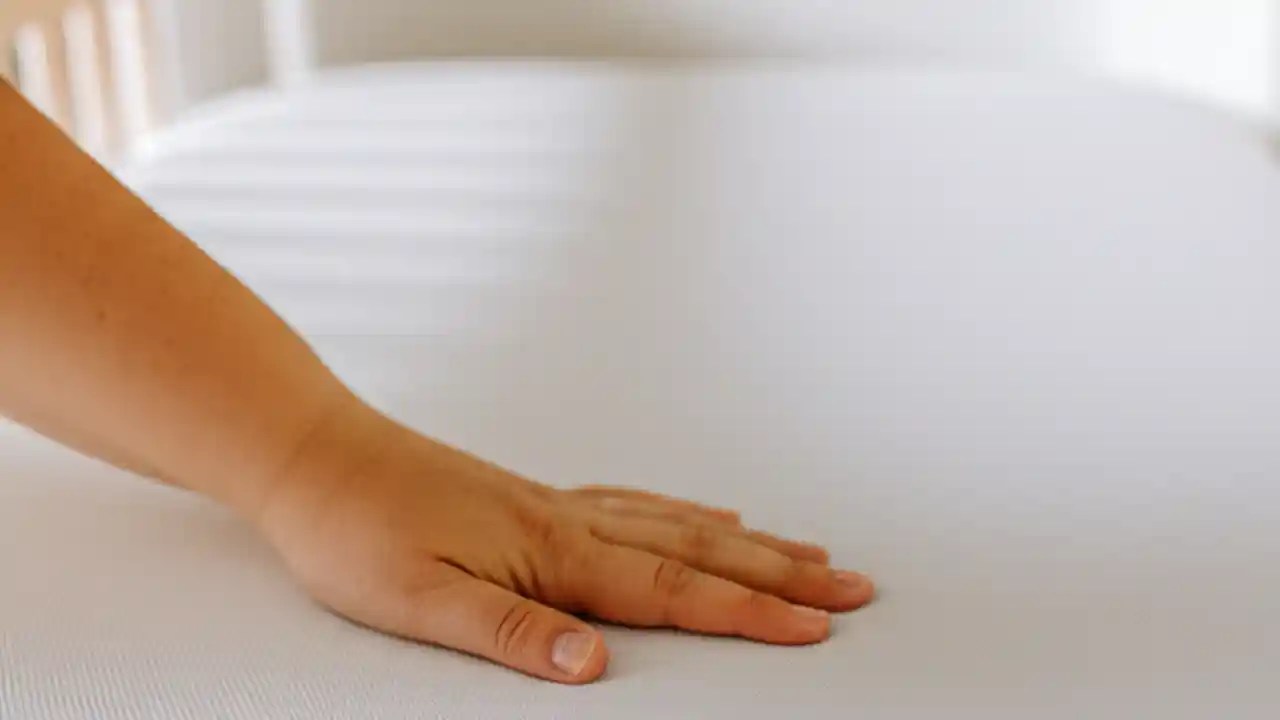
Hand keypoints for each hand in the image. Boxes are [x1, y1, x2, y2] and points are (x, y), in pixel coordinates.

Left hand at [253, 402, 874, 683]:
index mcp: (553, 552)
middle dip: (782, 574)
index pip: (675, 591)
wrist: (316, 456)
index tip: (817, 627)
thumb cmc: (355, 528)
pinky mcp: (538, 500)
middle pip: (701, 549)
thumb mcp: (419, 599)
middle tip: (853, 588)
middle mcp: (570, 522)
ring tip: (811, 553)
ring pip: (680, 523)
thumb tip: (595, 666)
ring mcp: (558, 506)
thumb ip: (512, 633)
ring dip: (752, 542)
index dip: (752, 612)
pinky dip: (689, 514)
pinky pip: (639, 505)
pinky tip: (710, 511)